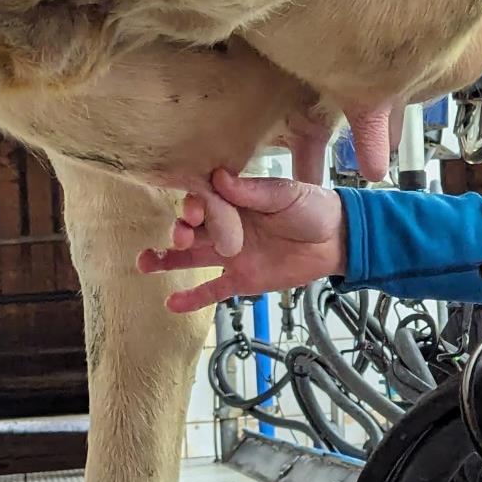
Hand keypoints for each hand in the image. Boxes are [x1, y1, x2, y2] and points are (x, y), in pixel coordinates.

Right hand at [137, 167, 346, 312]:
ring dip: (167, 260)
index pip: (204, 200)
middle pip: (191, 228)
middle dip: (178, 231)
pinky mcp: (242, 279)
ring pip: (191, 257)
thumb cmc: (313, 208)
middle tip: (179, 237)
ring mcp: (231, 253)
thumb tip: (219, 177)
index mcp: (235, 200)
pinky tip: (171, 304)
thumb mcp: (286, 194)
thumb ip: (252, 191)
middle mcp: (226, 226)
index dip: (194, 205)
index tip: (194, 211)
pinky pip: (212, 289)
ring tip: (144, 264)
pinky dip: (193, 298)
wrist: (337, 240)